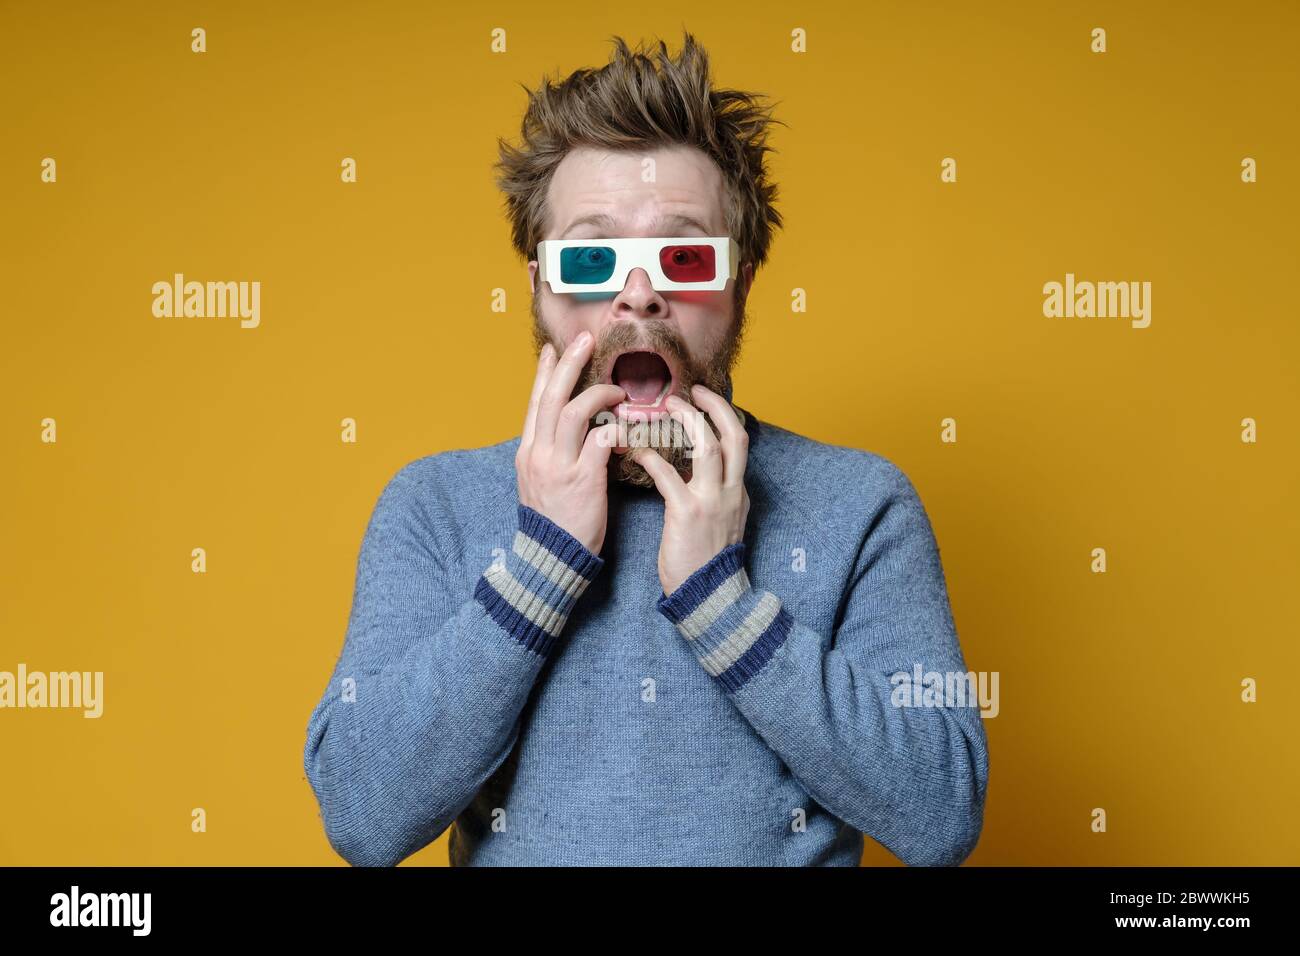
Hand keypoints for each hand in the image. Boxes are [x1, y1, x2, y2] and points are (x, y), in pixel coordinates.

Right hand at [516, 332, 625, 553]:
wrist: (552, 559)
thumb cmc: (554, 522)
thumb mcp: (540, 482)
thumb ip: (552, 453)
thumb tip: (569, 429)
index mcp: (528, 453)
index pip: (534, 403)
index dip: (546, 373)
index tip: (555, 349)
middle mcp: (539, 454)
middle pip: (551, 397)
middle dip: (568, 364)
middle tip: (584, 339)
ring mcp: (558, 466)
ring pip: (573, 412)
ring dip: (598, 394)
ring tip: (617, 389)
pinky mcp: (583, 479)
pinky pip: (600, 440)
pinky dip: (615, 428)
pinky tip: (627, 428)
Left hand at [628, 385, 750, 594]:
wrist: (708, 597)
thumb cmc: (707, 562)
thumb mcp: (724, 523)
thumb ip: (719, 495)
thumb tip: (706, 473)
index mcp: (739, 492)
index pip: (740, 443)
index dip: (725, 416)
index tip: (706, 400)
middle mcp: (731, 491)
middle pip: (734, 435)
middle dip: (716, 407)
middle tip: (693, 391)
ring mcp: (712, 501)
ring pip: (708, 446)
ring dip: (688, 420)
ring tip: (667, 407)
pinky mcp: (688, 513)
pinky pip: (669, 475)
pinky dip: (652, 457)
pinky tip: (636, 451)